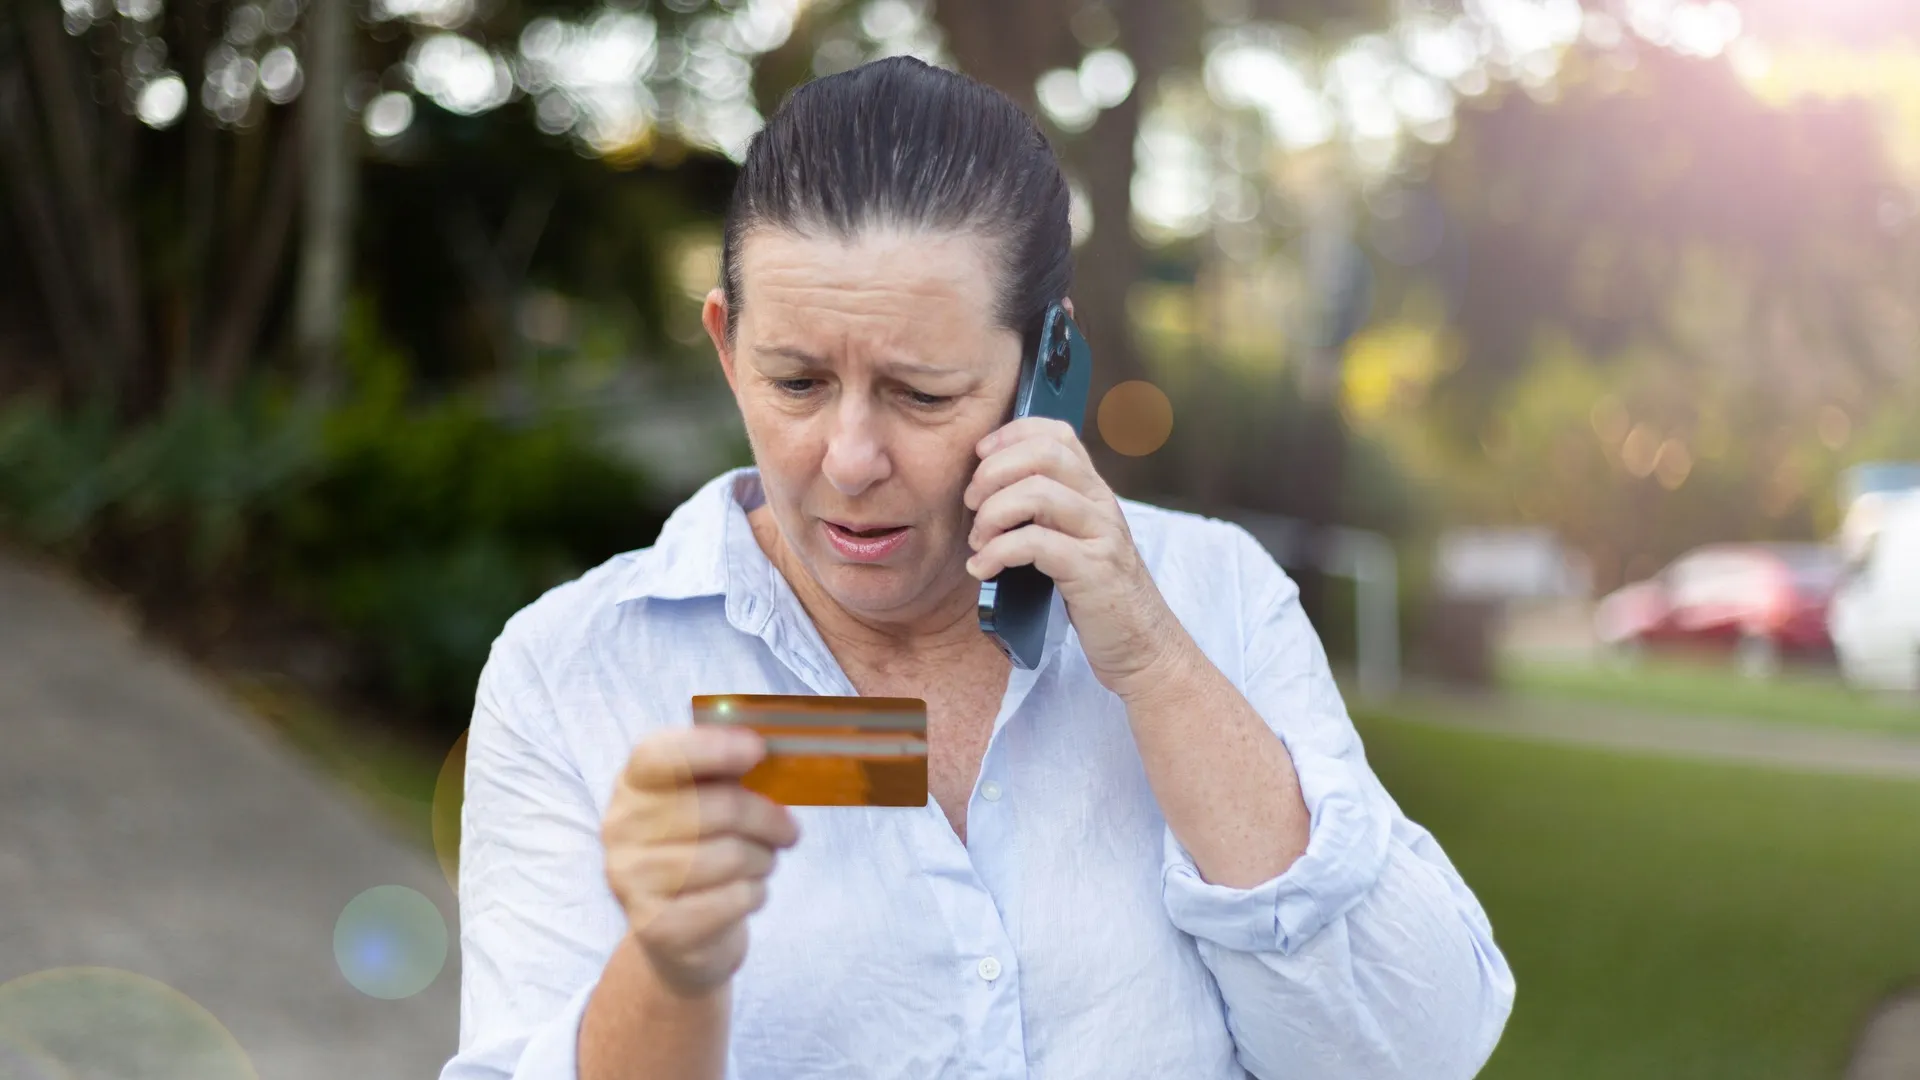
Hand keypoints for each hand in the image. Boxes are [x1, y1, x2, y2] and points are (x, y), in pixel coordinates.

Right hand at [602, 726, 799, 997]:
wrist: (679, 935)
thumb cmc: (702, 851)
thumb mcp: (707, 803)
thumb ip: (726, 773)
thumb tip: (760, 749)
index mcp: (633, 784)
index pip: (658, 754)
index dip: (711, 748)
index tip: (757, 750)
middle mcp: (621, 827)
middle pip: (716, 807)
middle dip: (767, 818)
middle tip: (788, 830)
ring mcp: (631, 879)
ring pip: (730, 855)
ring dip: (764, 859)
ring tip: (763, 863)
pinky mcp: (655, 925)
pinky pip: (733, 898)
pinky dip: (756, 894)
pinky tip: (747, 893)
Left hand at [962, 417, 1187, 698]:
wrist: (1141, 646)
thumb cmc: (1093, 594)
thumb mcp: (1072, 539)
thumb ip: (1043, 511)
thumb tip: (984, 490)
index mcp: (1092, 490)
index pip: (1056, 433)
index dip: (1011, 435)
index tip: (980, 458)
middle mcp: (1101, 503)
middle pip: (1043, 454)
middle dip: (993, 472)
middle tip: (971, 505)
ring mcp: (1101, 535)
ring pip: (1036, 493)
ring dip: (991, 514)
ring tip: (978, 543)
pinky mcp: (1093, 571)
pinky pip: (1034, 543)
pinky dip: (996, 553)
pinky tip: (983, 569)